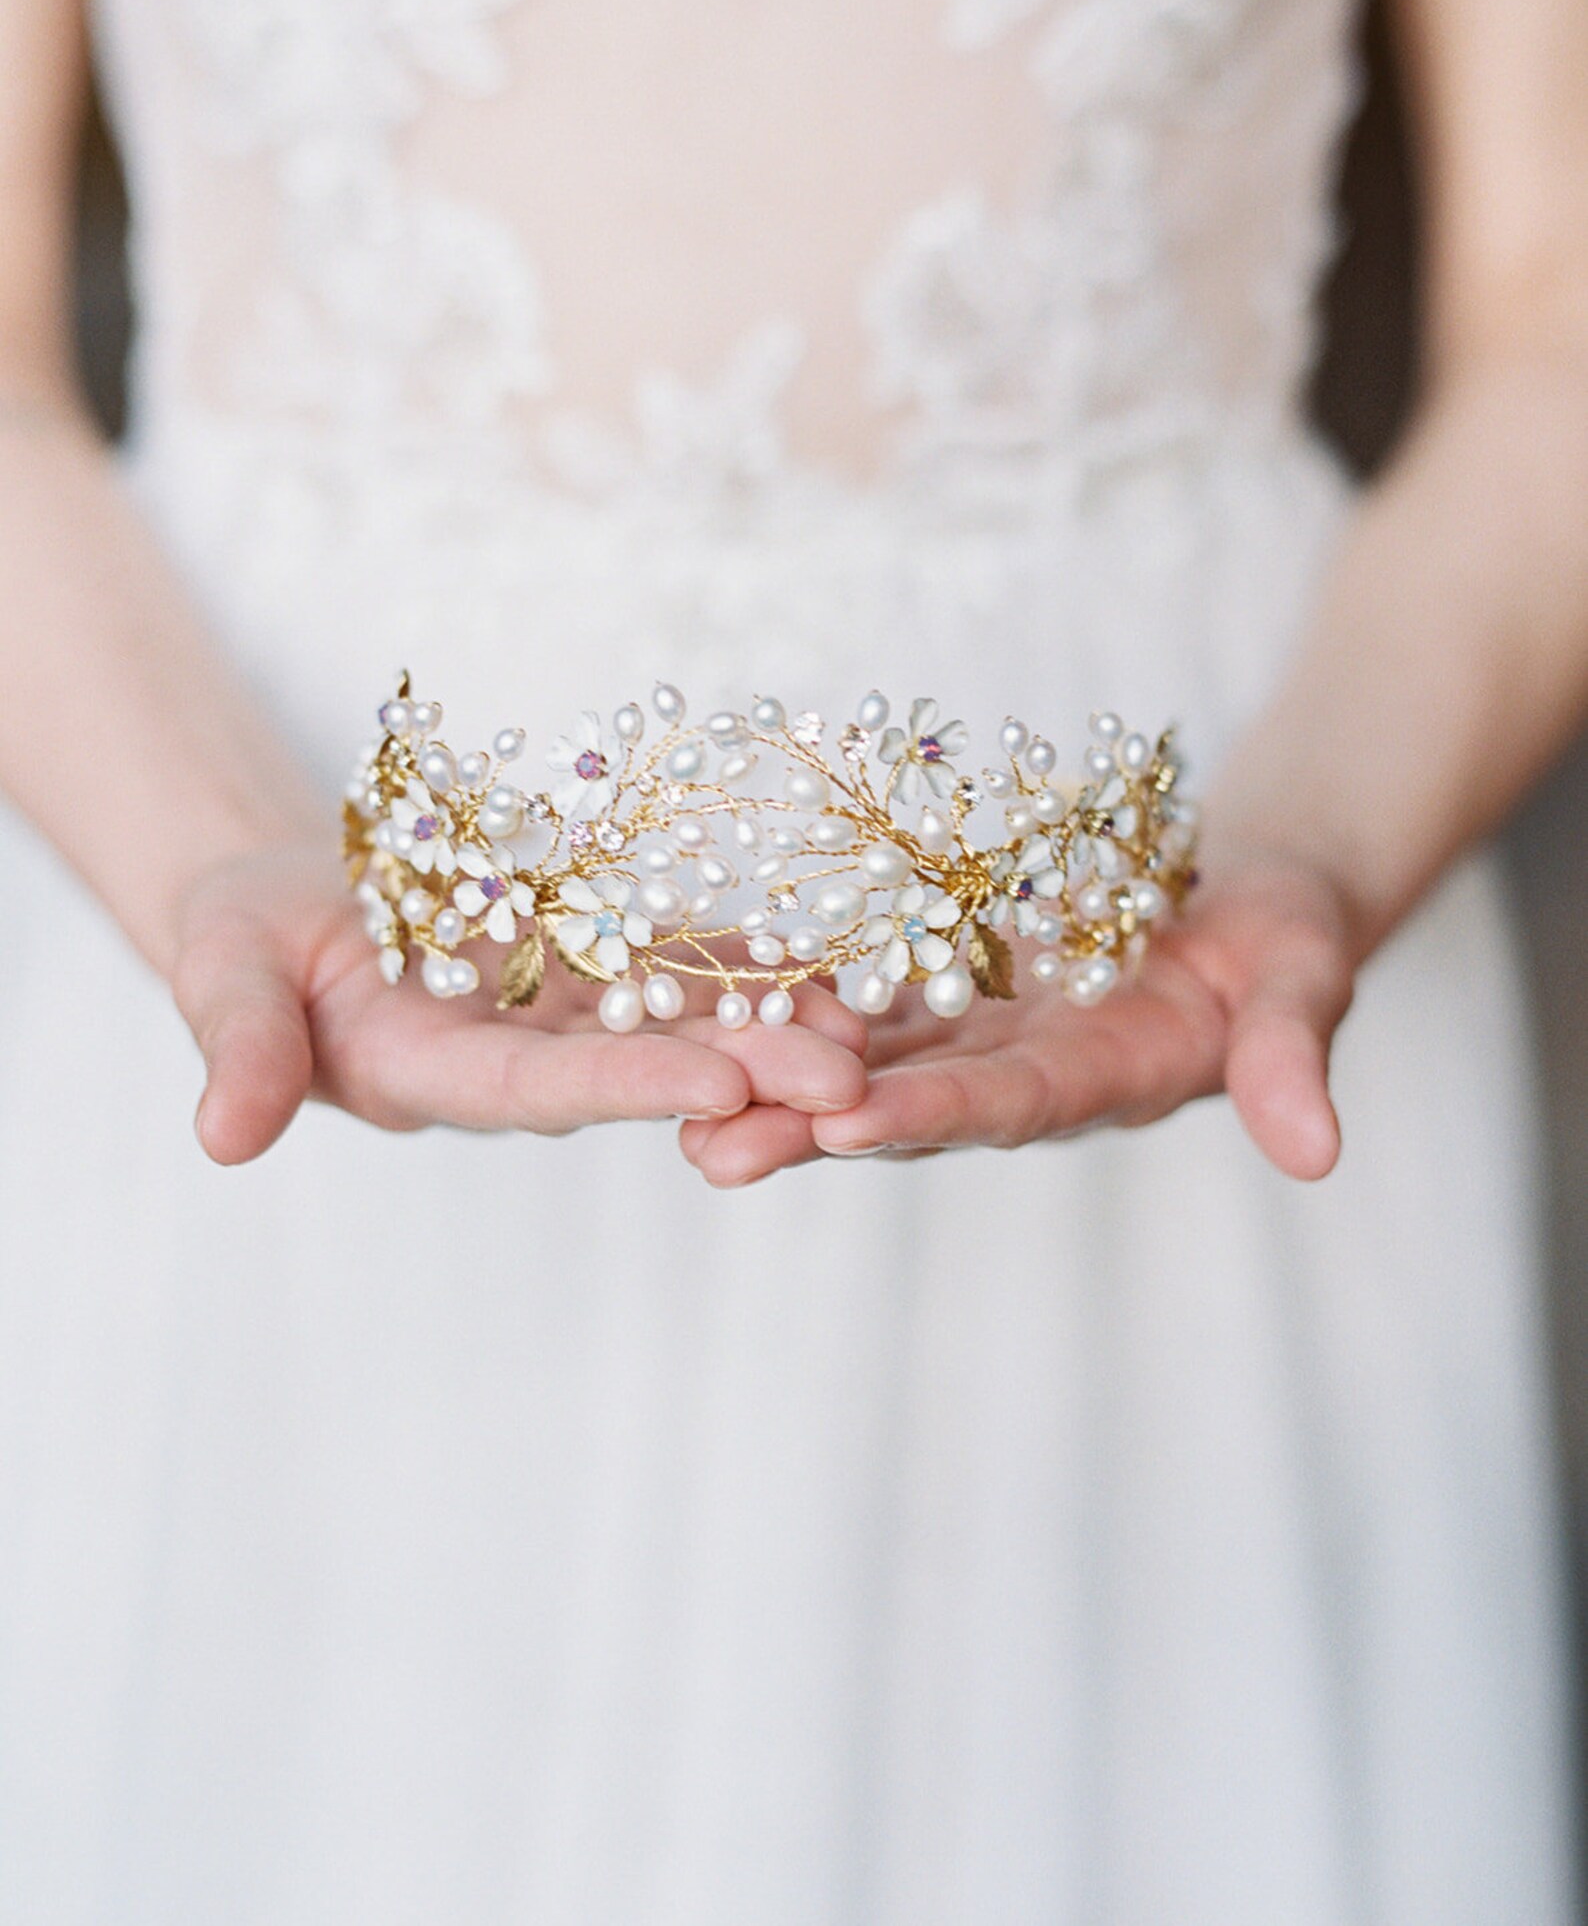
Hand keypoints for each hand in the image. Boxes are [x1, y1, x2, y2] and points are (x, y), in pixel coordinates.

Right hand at [172, 843, 869, 1164]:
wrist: (290, 904)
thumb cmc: (241, 939)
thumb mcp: (223, 976)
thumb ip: (243, 1049)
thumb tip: (222, 1139)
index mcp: (434, 1075)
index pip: (542, 1090)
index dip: (628, 1084)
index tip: (718, 1082)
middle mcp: (518, 1059)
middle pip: (640, 1065)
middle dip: (745, 1071)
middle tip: (853, 1081)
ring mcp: (559, 1015)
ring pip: (677, 1019)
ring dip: (775, 1025)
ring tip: (877, 1027)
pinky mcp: (585, 965)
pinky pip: (676, 965)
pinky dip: (750, 965)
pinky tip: (839, 964)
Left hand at [678, 846, 1358, 1187]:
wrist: (1242, 897)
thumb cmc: (1286, 932)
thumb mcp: (1305, 980)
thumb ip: (1290, 1057)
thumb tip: (1321, 1157)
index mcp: (1106, 1082)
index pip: (1010, 1107)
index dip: (931, 1117)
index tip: (847, 1122)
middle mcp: (1026, 1075)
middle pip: (910, 1106)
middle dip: (812, 1128)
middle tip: (709, 1149)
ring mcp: (982, 1038)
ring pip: (868, 1065)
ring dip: (779, 1084)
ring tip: (679, 1103)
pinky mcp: (953, 994)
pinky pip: (865, 1002)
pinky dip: (796, 1006)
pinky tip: (713, 1008)